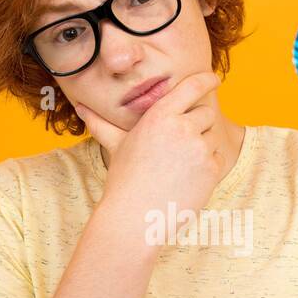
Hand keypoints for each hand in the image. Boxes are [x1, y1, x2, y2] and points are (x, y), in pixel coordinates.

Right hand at [73, 71, 224, 235]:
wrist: (135, 218)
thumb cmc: (124, 181)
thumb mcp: (116, 146)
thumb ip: (101, 123)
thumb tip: (79, 106)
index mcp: (159, 116)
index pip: (192, 86)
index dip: (206, 80)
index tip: (214, 79)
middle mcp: (181, 127)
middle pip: (206, 112)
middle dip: (198, 125)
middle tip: (181, 146)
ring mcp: (199, 148)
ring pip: (213, 137)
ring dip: (202, 147)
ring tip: (179, 167)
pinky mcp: (211, 169)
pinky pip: (219, 158)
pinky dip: (208, 167)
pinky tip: (188, 179)